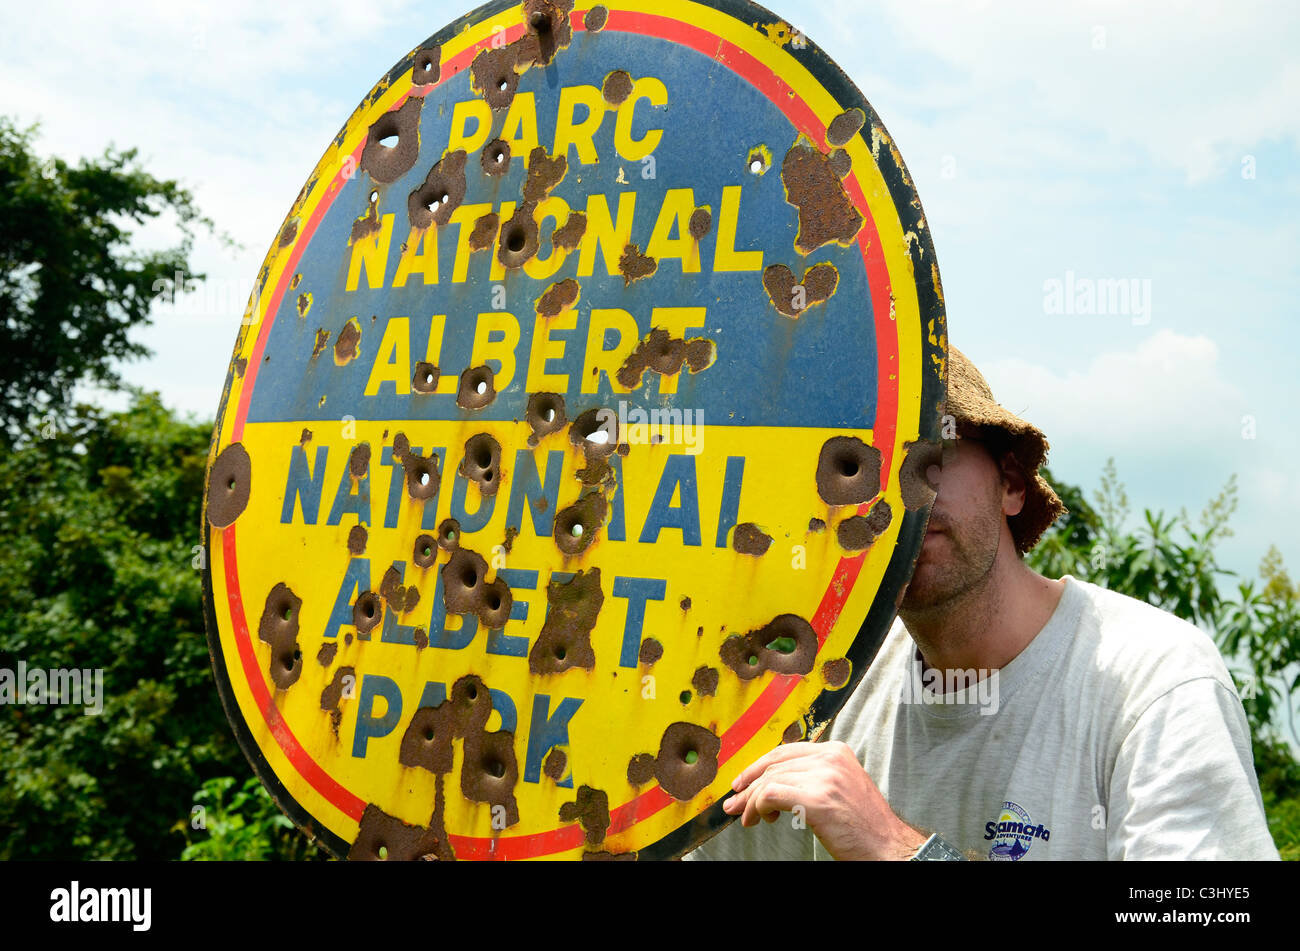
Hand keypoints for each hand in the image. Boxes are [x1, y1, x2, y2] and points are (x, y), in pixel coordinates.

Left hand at [721, 740, 926, 860]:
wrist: (889, 847)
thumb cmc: (863, 826)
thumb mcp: (840, 787)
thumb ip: (813, 776)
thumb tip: (770, 783)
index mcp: (836, 751)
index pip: (785, 752)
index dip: (759, 767)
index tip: (743, 783)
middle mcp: (830, 758)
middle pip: (774, 764)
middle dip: (749, 785)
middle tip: (734, 803)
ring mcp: (825, 777)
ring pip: (769, 781)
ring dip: (751, 803)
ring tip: (747, 819)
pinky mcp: (818, 799)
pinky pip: (771, 795)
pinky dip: (758, 808)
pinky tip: (762, 820)